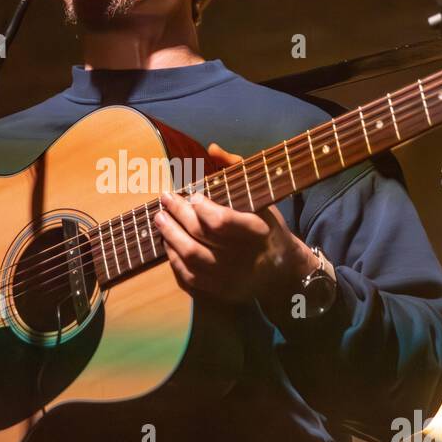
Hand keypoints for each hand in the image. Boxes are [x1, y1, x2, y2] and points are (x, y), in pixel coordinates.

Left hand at [153, 143, 318, 314]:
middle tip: (166, 200)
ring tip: (160, 218)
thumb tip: (212, 149)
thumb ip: (237, 170)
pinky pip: (189, 277)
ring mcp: (231, 278)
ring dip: (170, 235)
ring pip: (191, 257)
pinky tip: (167, 242)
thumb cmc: (267, 227)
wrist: (281, 272)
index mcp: (258, 232)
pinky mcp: (220, 292)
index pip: (222, 221)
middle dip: (178, 214)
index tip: (192, 195)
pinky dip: (174, 258)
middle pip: (201, 236)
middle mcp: (245, 258)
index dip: (201, 207)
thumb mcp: (262, 196)